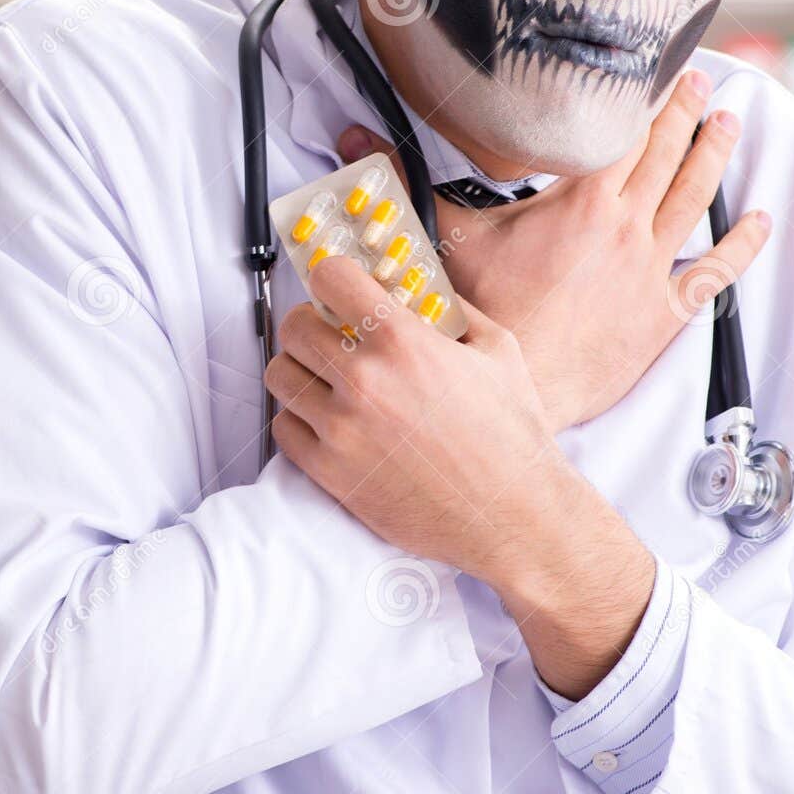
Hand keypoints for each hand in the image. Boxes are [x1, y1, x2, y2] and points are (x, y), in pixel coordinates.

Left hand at [265, 253, 550, 583]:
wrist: (514, 515)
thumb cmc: (512, 433)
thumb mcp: (498, 348)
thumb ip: (452, 307)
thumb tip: (418, 284)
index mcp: (403, 341)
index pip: (330, 278)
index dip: (331, 277)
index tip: (337, 288)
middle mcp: (365, 380)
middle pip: (294, 327)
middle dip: (310, 323)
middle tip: (330, 336)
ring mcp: (342, 429)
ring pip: (280, 375)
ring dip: (299, 371)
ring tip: (325, 379)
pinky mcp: (331, 473)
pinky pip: (284, 428)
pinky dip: (299, 420)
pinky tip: (328, 420)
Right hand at [338, 70, 770, 434]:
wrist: (523, 387)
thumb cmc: (486, 318)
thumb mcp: (447, 239)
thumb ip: (407, 182)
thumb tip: (355, 143)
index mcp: (578, 201)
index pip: (620, 133)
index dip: (641, 97)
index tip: (658, 67)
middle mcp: (625, 226)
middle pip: (665, 155)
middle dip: (684, 113)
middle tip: (701, 81)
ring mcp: (651, 268)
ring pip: (694, 199)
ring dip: (714, 157)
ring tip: (729, 123)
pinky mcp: (665, 311)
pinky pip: (714, 270)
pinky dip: (741, 244)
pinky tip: (759, 222)